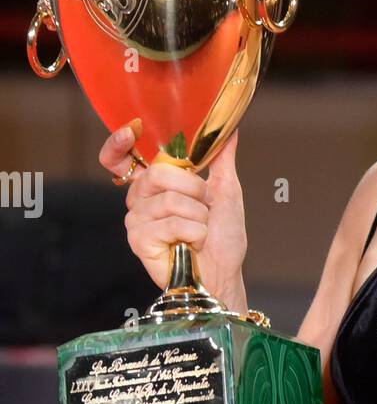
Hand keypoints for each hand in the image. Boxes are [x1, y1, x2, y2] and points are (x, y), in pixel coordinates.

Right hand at [98, 121, 248, 300]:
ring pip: (170, 200)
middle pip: (159, 172)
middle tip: (205, 207)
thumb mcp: (226, 191)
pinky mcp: (138, 240)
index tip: (130, 131)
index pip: (121, 156)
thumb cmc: (223, 237)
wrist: (224, 272)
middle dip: (194, 190)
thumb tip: (230, 131)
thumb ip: (222, 160)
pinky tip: (191, 244)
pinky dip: (193, 233)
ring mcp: (137, 219)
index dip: (118, 143)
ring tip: (201, 230)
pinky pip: (169, 223)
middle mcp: (141, 198)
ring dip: (199, 216)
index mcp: (155, 182)